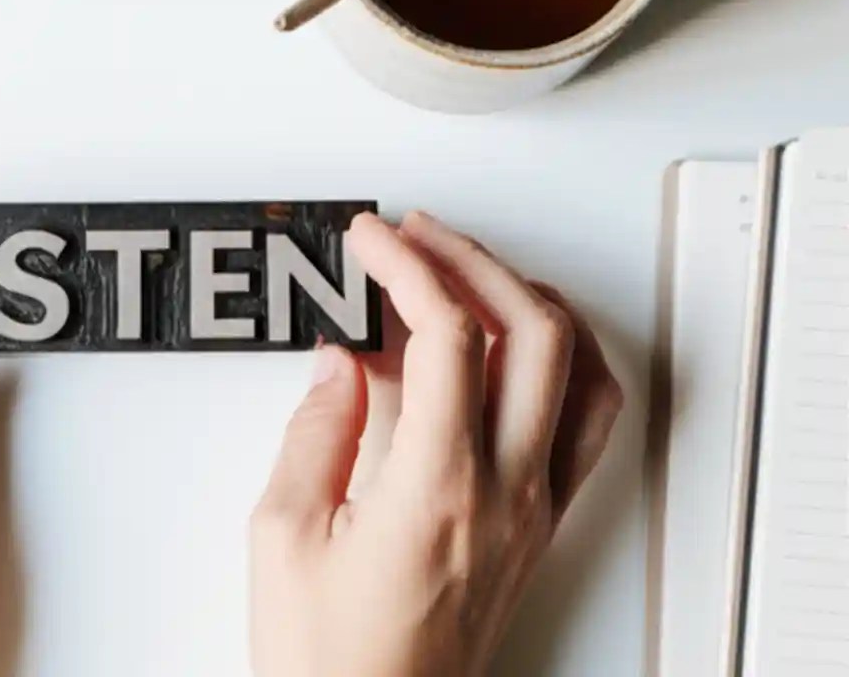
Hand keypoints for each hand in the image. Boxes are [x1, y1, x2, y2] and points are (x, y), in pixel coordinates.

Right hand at [249, 212, 622, 676]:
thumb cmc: (330, 659)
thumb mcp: (284, 536)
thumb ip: (315, 431)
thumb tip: (338, 364)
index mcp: (436, 487)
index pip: (445, 334)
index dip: (407, 266)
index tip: (372, 239)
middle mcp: (504, 491)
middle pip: (527, 329)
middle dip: (473, 258)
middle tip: (416, 236)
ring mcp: (534, 508)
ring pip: (577, 368)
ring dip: (529, 300)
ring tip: (474, 272)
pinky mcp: (539, 527)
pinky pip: (586, 420)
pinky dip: (564, 360)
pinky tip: (524, 346)